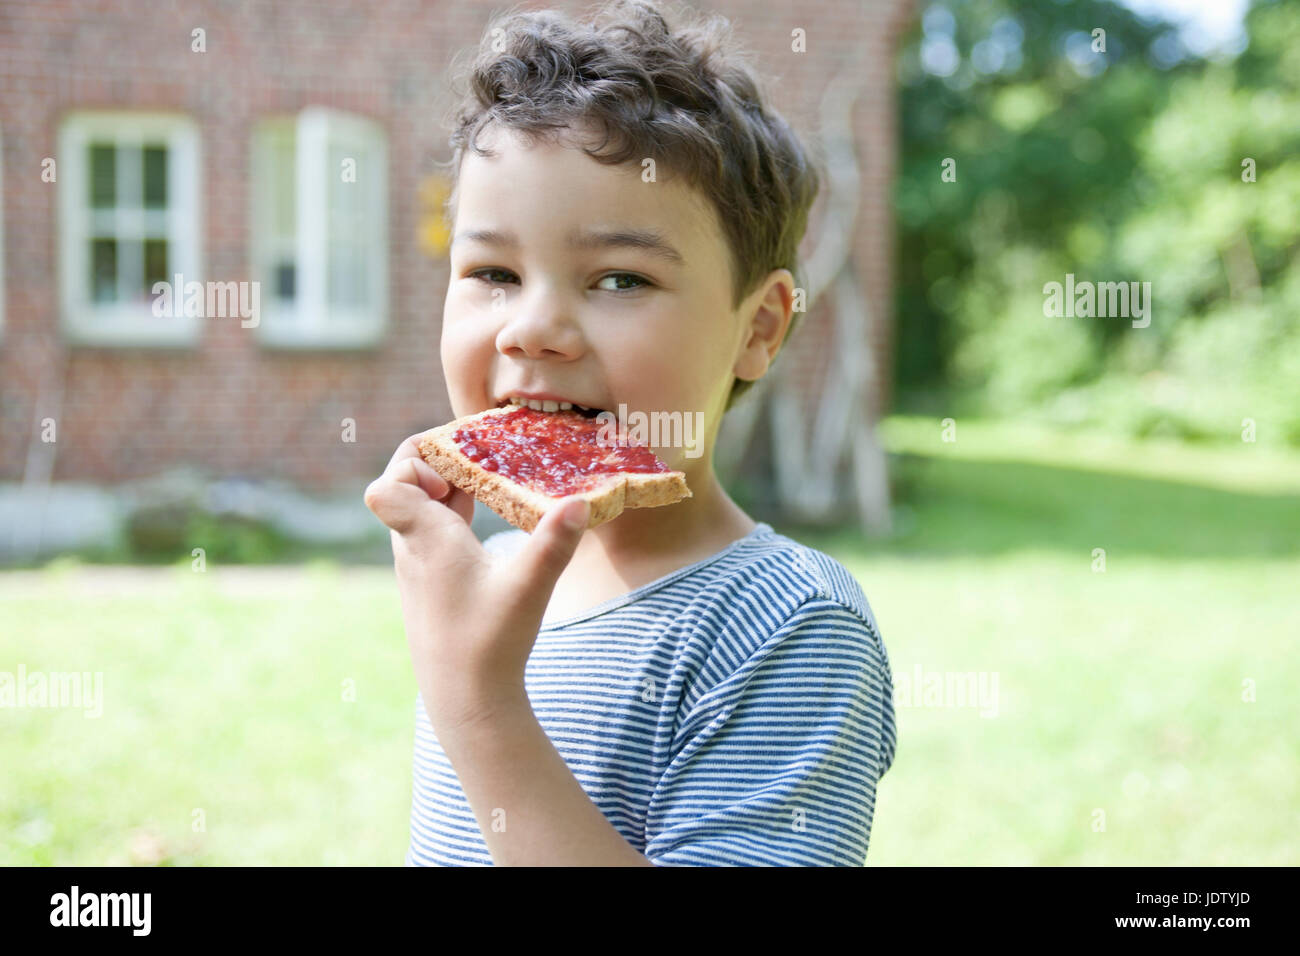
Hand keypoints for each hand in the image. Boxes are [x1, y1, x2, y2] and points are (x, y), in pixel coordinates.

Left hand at [363, 432, 589, 728]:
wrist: (466, 698)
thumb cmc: (491, 642)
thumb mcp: (530, 587)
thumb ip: (554, 543)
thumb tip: (581, 501)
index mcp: (426, 539)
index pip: (386, 485)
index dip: (415, 463)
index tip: (458, 471)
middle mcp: (411, 548)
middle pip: (398, 486)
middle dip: (435, 463)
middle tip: (478, 460)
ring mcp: (416, 565)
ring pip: (413, 508)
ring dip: (443, 488)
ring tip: (484, 480)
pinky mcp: (429, 582)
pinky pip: (427, 530)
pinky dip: (448, 513)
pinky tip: (479, 518)